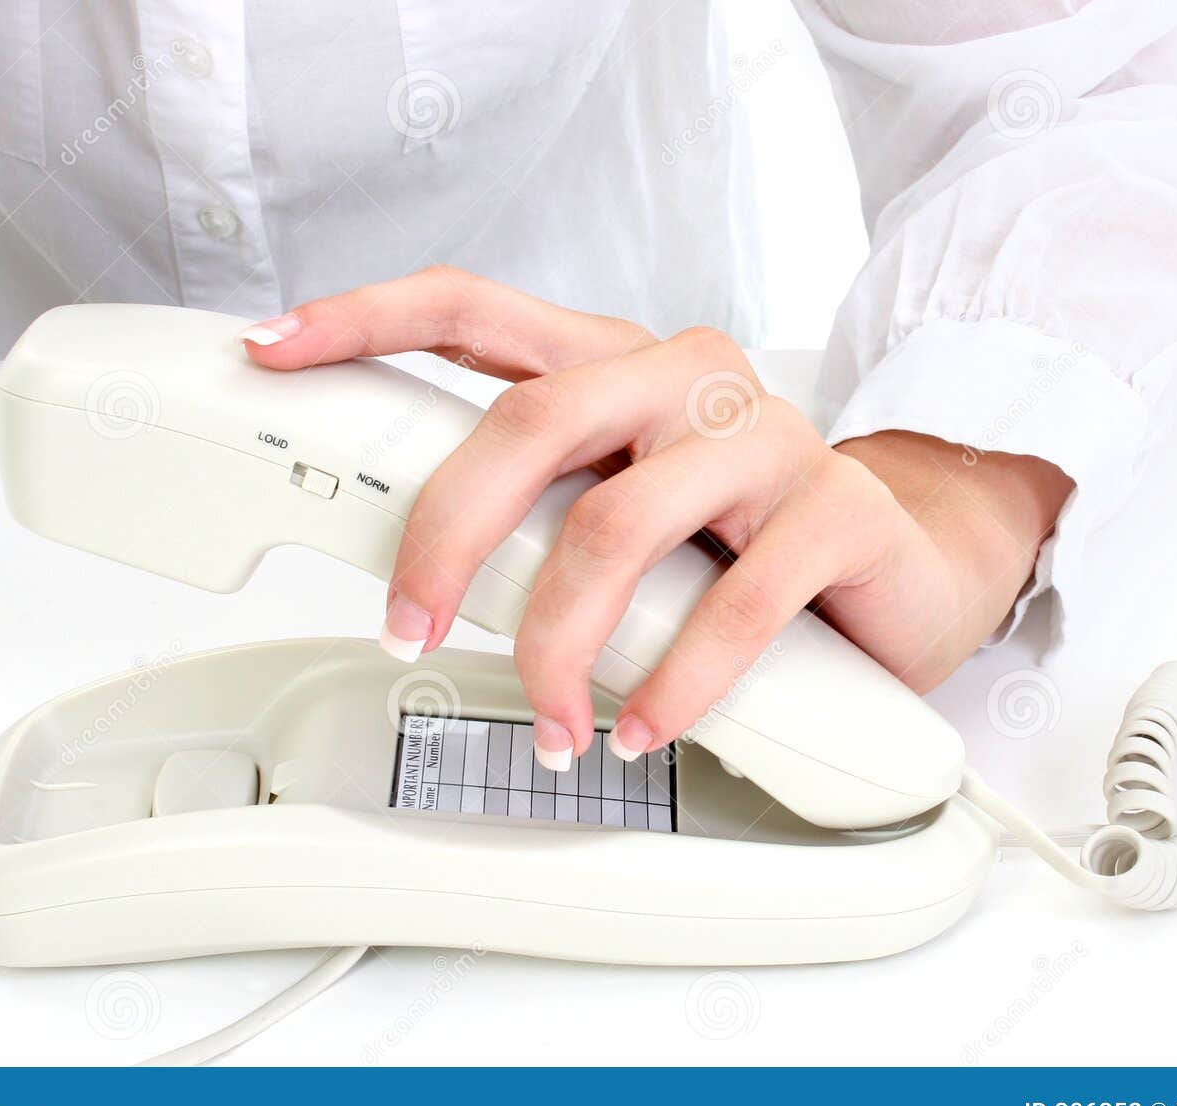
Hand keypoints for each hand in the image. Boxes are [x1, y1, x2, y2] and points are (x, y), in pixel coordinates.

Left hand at [242, 267, 1071, 768]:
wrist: (904, 558)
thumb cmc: (740, 534)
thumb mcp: (622, 503)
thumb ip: (537, 507)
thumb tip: (417, 568)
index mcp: (614, 364)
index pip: (472, 308)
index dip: (367, 319)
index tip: (272, 349)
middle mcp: (684, 377)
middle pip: (532, 423)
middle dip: (447, 536)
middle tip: (408, 627)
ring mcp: (766, 438)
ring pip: (616, 527)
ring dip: (558, 644)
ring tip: (551, 721)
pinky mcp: (838, 511)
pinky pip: (733, 605)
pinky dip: (670, 684)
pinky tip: (641, 726)